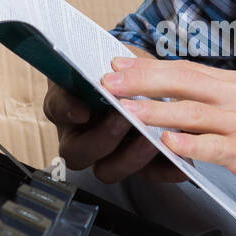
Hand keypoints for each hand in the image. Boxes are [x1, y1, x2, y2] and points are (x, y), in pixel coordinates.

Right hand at [42, 57, 186, 185]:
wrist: (148, 81)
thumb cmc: (125, 70)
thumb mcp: (119, 59)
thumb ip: (114, 68)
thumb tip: (122, 69)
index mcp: (69, 104)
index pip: (57, 109)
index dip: (67, 110)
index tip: (82, 110)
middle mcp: (81, 136)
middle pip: (77, 153)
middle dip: (101, 138)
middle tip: (123, 119)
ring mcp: (109, 155)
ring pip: (108, 170)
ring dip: (132, 156)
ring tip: (152, 138)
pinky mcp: (138, 166)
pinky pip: (148, 175)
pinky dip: (165, 170)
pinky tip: (179, 160)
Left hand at [100, 56, 235, 201]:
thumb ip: (229, 101)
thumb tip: (194, 100)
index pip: (187, 69)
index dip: (150, 66)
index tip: (122, 63)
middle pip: (181, 82)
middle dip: (141, 80)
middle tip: (109, 80)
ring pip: (190, 113)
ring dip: (153, 111)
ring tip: (124, 109)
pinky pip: (210, 148)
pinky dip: (185, 145)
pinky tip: (164, 145)